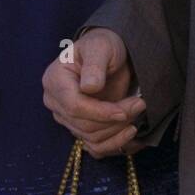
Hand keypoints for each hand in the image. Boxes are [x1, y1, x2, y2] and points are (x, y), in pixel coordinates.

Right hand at [42, 28, 145, 158]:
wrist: (109, 55)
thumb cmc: (103, 46)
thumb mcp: (100, 47)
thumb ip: (94, 66)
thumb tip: (89, 88)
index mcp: (55, 81)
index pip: (74, 106)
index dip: (100, 112)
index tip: (124, 111)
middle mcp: (56, 103)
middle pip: (84, 125)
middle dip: (115, 120)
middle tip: (139, 104)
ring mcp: (67, 119)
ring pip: (92, 139)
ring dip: (118, 131)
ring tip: (137, 112)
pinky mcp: (80, 130)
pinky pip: (96, 148)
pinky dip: (115, 144)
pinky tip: (132, 134)